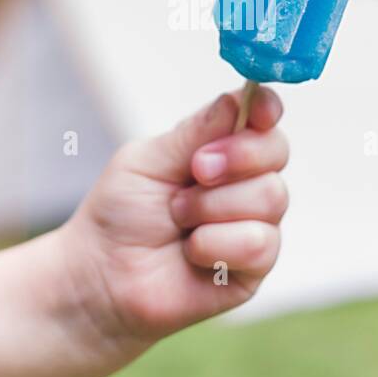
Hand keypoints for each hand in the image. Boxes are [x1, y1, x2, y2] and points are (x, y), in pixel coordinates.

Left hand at [60, 87, 288, 350]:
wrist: (101, 277)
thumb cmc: (120, 213)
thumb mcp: (149, 159)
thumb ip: (196, 132)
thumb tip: (241, 99)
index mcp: (220, 148)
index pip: (263, 120)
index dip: (267, 110)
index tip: (260, 111)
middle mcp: (244, 183)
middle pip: (276, 152)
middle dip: (235, 157)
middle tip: (196, 171)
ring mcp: (254, 224)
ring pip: (271, 196)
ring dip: (213, 207)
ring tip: (177, 220)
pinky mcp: (254, 268)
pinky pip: (259, 243)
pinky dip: (216, 244)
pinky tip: (191, 252)